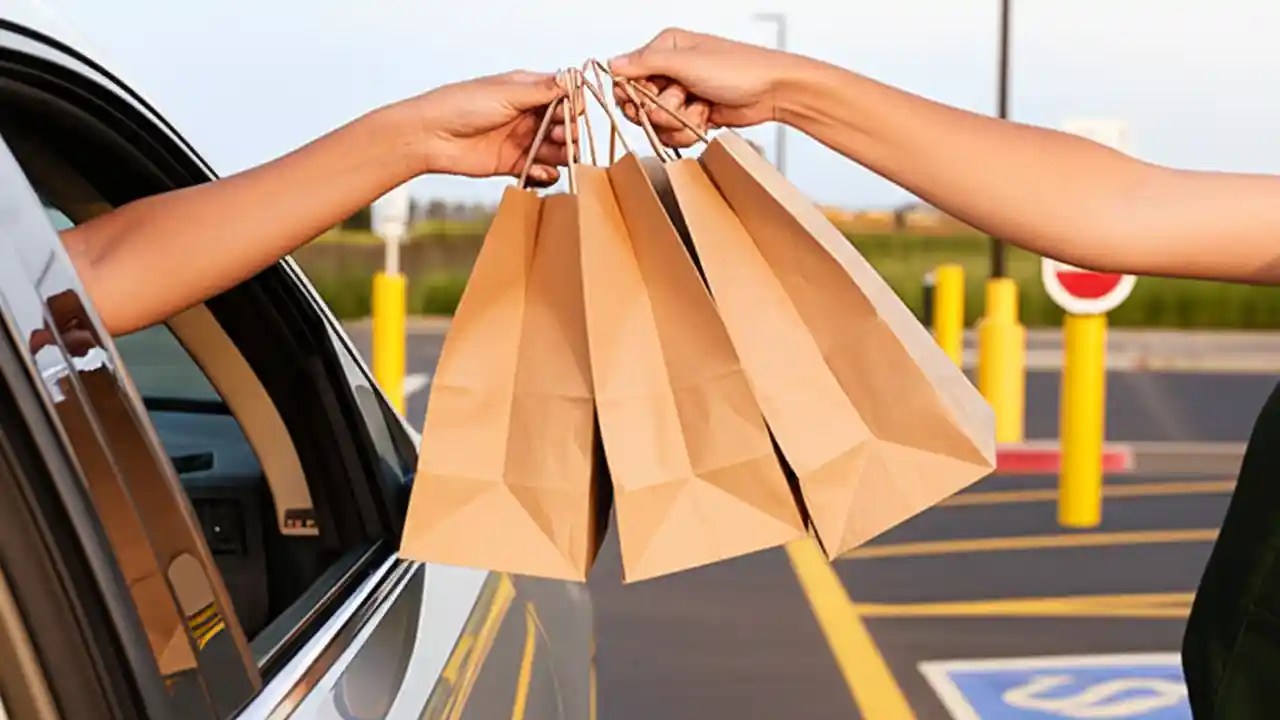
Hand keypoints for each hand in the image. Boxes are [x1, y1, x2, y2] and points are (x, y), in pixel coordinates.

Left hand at [411, 70, 575, 186]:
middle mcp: (527, 114)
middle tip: (562, 138)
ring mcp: (521, 139)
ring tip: (556, 157)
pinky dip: (546, 173)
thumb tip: (572, 78)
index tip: (571, 116)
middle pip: (564, 126)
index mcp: (527, 91)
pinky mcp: (513, 163)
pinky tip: (541, 172)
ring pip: (556, 150)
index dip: (573, 107)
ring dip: (562, 154)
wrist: (429, 136)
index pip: (564, 97)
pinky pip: (540, 170)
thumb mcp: (506, 93)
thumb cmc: (460, 105)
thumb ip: (542, 90)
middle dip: (569, 133)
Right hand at [608, 28, 811, 146]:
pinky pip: (674, 133)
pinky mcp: (691, 115)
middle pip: (638, 104)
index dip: (632, 94)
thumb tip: (613, 64)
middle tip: (680, 102)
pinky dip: (689, 131)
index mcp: (665, 49)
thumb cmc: (739, 68)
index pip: (626, 76)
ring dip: (678, 122)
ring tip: (699, 109)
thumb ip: (646, 63)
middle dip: (660, 110)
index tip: (644, 101)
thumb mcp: (686, 62)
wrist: (772, 92)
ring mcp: (681, 94)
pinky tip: (705, 119)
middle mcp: (670, 70)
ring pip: (657, 122)